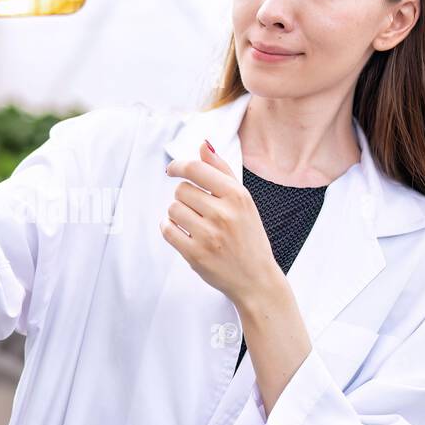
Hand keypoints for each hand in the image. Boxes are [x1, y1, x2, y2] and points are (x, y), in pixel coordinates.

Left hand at [160, 140, 281, 307]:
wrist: (256, 279)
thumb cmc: (249, 236)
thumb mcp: (243, 201)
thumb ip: (222, 171)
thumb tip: (203, 145)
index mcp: (237, 196)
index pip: (196, 169)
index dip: (178, 166)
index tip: (172, 170)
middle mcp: (224, 214)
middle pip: (181, 190)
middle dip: (183, 196)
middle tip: (197, 209)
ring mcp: (209, 236)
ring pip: (172, 209)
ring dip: (177, 214)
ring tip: (193, 223)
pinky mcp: (196, 255)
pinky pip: (167, 230)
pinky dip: (169, 228)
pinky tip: (182, 232)